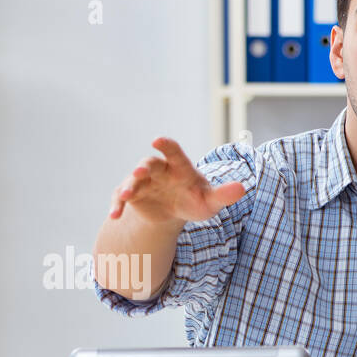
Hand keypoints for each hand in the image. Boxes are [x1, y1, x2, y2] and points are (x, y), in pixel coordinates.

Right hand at [107, 136, 245, 222]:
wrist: (175, 213)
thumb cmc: (195, 201)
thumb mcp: (210, 202)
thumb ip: (224, 195)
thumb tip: (242, 188)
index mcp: (178, 167)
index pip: (173, 153)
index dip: (166, 146)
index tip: (157, 140)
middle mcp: (158, 172)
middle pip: (149, 165)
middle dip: (143, 168)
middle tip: (139, 172)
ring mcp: (143, 184)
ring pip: (132, 181)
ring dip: (127, 187)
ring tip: (125, 196)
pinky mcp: (132, 197)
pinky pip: (121, 199)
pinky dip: (117, 206)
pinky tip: (114, 216)